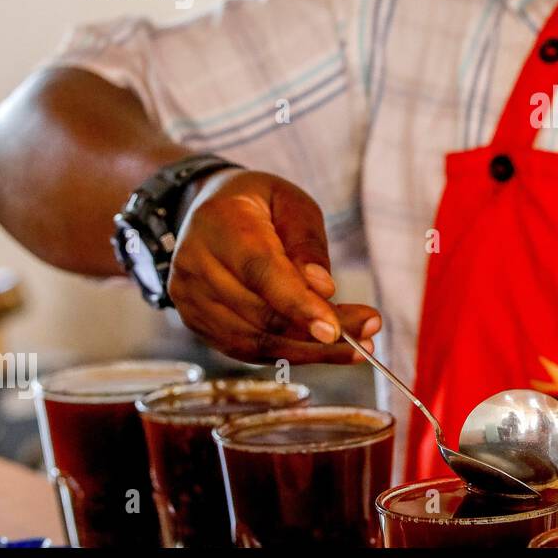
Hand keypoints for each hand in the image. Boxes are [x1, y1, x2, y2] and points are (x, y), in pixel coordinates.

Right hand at [166, 169, 380, 363]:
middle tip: (368, 335)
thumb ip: (307, 243)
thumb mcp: (293, 203)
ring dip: (308, 351)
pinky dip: (287, 354)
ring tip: (356, 349)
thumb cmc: (260, 204)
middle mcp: (195, 264)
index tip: (336, 329)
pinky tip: (322, 351)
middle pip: (260, 313)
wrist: (210, 211)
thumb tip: (323, 289)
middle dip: (317, 333)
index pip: (260, 272)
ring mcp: (190, 298)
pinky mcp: (196, 322)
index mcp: (219, 224)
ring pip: (253, 341)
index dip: (298, 304)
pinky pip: (246, 350)